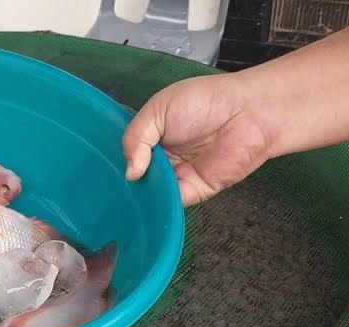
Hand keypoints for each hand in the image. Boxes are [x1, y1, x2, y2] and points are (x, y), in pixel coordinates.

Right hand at [122, 75, 275, 206]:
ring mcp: (177, 177)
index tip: (102, 169)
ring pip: (150, 192)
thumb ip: (136, 138)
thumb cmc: (205, 101)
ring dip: (141, 193)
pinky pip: (170, 202)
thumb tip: (130, 173)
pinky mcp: (193, 192)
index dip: (116, 161)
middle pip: (136, 177)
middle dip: (126, 182)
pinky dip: (159, 202)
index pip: (127, 154)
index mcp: (152, 137)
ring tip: (128, 192)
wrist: (246, 113)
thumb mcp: (158, 108)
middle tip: (111, 186)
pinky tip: (149, 197)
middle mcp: (162, 159)